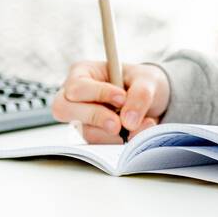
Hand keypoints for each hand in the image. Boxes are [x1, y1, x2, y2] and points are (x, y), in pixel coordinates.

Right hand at [52, 61, 169, 142]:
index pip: (77, 86)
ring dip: (113, 133)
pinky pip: (99, 143)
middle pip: (63, 109)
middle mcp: (75, 96)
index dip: (98, 93)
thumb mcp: (147, 80)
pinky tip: (136, 132)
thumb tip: (128, 122)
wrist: (154, 99)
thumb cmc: (142, 81)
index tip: (122, 98)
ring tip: (142, 124)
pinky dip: (119, 141)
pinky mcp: (92, 134)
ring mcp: (81, 118)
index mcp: (83, 73)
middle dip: (94, 117)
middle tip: (118, 123)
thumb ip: (140, 95)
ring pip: (84, 130)